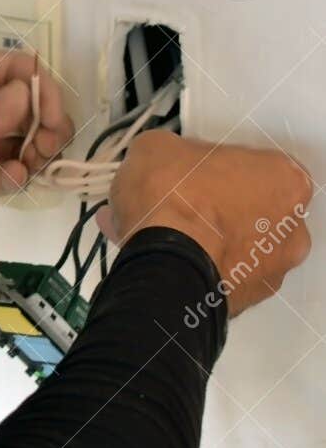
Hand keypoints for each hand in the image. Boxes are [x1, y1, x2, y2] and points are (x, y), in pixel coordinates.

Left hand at [0, 44, 72, 223]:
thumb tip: (21, 102)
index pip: (13, 68)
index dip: (38, 88)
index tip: (49, 114)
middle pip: (22, 109)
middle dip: (43, 124)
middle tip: (46, 145)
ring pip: (14, 146)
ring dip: (32, 154)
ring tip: (31, 164)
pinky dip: (10, 179)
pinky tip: (13, 178)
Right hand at [100, 132, 312, 316]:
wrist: (163, 266)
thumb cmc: (175, 202)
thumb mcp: (157, 147)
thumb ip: (174, 151)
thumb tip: (163, 158)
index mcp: (284, 178)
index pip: (258, 164)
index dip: (221, 164)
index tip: (197, 166)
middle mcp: (290, 227)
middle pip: (255, 207)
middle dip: (219, 205)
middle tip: (180, 199)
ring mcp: (272, 268)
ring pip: (239, 245)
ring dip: (209, 238)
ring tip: (164, 230)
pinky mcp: (247, 301)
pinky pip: (223, 275)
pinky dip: (200, 266)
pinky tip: (167, 255)